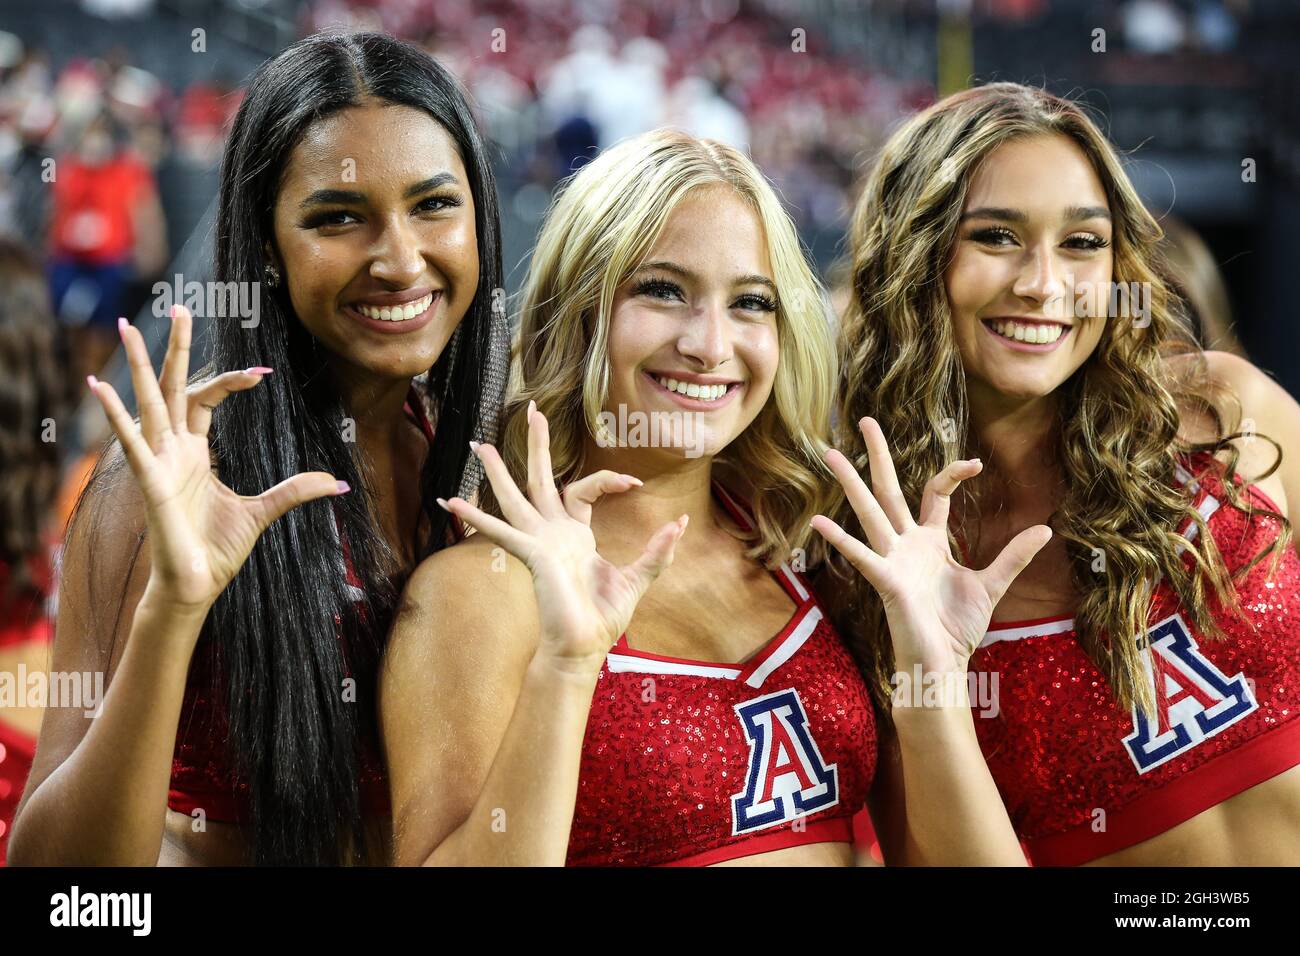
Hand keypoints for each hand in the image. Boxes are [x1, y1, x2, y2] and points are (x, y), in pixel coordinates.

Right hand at [88, 305, 347, 611]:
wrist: (198, 585)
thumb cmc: (220, 550)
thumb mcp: (265, 512)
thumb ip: (296, 491)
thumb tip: (337, 483)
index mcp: (194, 453)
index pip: (205, 399)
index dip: (229, 381)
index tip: (261, 373)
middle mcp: (171, 450)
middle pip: (172, 386)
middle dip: (175, 347)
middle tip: (180, 305)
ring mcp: (157, 462)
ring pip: (147, 402)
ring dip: (137, 364)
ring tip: (123, 325)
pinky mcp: (150, 481)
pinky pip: (131, 441)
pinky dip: (115, 414)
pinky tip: (100, 386)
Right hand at [437, 402, 686, 675]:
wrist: (583, 647)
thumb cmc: (603, 619)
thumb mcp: (637, 579)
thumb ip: (657, 552)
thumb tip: (680, 523)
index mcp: (574, 535)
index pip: (583, 489)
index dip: (607, 480)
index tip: (633, 480)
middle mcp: (552, 533)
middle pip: (540, 479)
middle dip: (535, 445)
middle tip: (532, 410)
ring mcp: (538, 542)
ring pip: (514, 497)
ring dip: (497, 470)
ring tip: (478, 444)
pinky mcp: (531, 554)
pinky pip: (500, 531)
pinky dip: (475, 518)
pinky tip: (451, 503)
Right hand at [811, 417, 1050, 677]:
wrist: (942, 662)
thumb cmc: (957, 627)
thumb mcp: (992, 586)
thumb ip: (1013, 556)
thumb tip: (1045, 528)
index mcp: (930, 541)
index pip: (934, 492)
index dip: (952, 474)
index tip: (975, 464)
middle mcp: (906, 544)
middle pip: (889, 490)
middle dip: (877, 456)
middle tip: (867, 420)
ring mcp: (892, 559)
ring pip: (869, 513)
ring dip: (850, 484)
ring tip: (830, 454)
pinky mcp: (886, 581)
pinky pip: (861, 556)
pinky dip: (841, 541)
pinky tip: (820, 522)